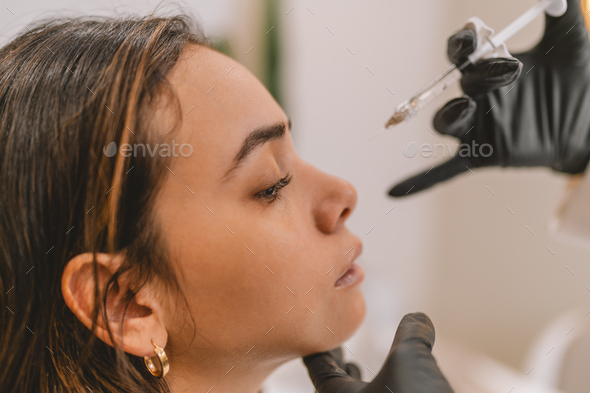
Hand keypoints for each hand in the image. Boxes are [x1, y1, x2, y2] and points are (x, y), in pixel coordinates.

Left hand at [302, 312, 453, 392]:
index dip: (318, 351)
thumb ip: (411, 333)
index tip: (313, 341)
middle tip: (334, 353)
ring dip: (353, 387)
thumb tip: (418, 318)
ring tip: (355, 371)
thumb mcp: (411, 358)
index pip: (319, 370)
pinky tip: (391, 389)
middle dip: (334, 370)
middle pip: (331, 391)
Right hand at [389, 0, 589, 196]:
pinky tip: (395, 191)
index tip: (476, 34)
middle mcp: (476, 95)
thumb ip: (562, 14)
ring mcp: (477, 126)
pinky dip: (420, 180)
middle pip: (456, 83)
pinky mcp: (483, 154)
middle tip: (509, 71)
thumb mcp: (571, 46)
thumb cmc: (576, 84)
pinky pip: (446, 169)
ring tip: (467, 107)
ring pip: (445, 121)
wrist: (588, 125)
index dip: (464, 41)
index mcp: (488, 66)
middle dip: (477, 75)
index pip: (462, 50)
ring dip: (449, 114)